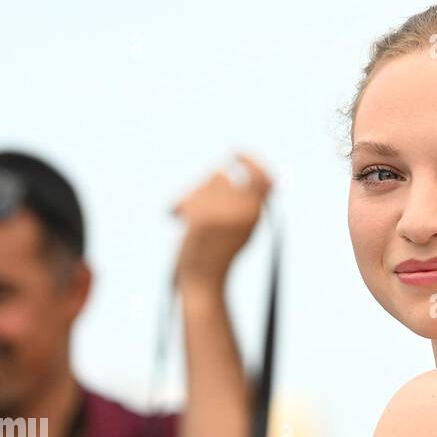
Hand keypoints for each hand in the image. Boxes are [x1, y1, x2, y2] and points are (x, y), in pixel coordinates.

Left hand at [171, 152, 273, 289]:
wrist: (204, 283)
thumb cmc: (218, 257)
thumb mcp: (237, 228)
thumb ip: (236, 201)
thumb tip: (222, 171)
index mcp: (256, 213)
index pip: (261, 177)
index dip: (249, 160)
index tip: (234, 153)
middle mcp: (244, 211)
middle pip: (220, 176)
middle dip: (203, 189)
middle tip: (193, 207)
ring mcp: (224, 214)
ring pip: (201, 186)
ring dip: (191, 198)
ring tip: (186, 218)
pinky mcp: (203, 219)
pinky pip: (186, 198)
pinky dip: (176, 208)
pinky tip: (175, 218)